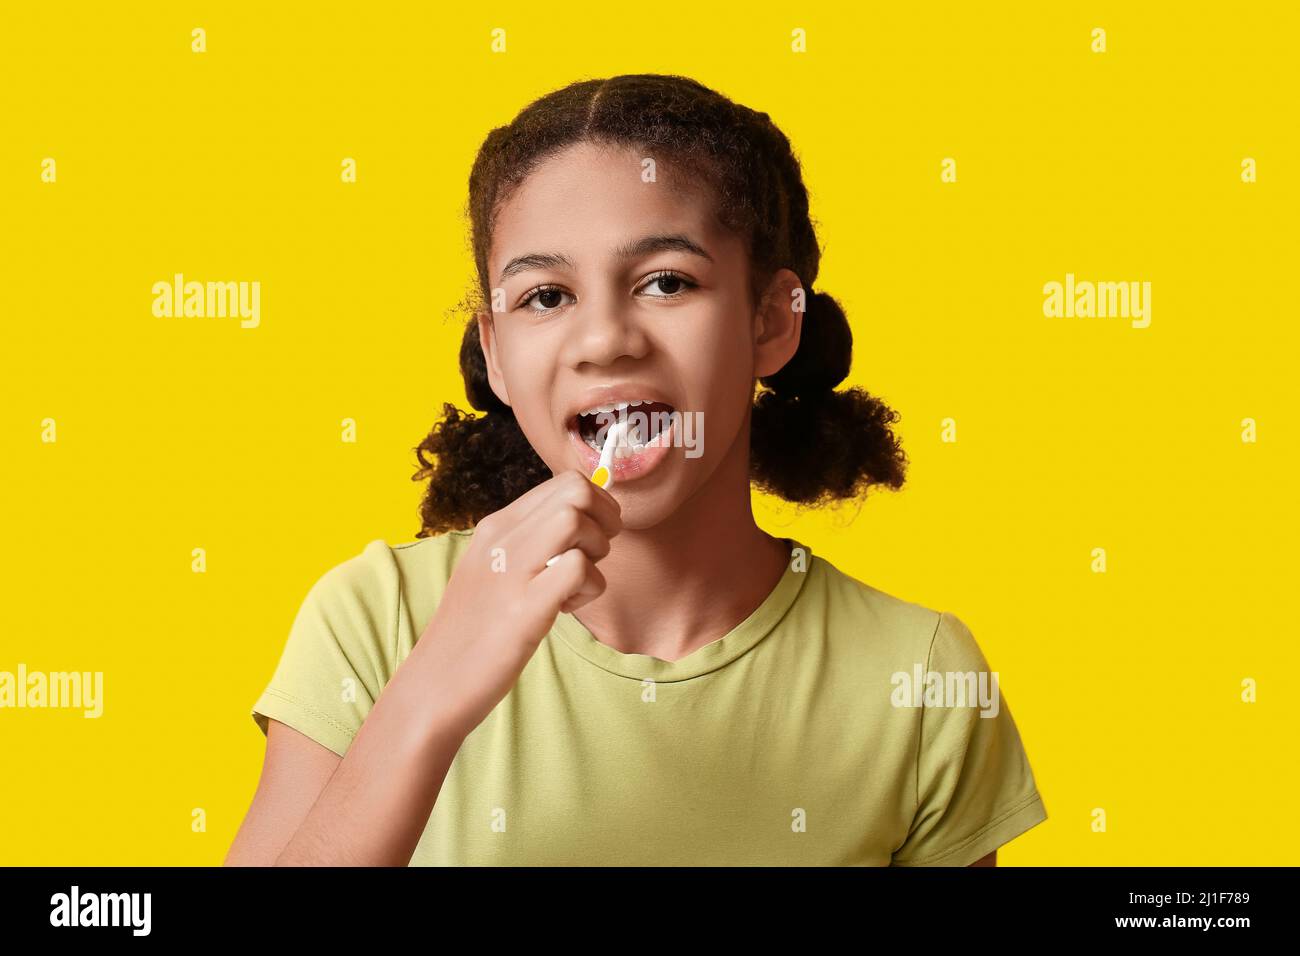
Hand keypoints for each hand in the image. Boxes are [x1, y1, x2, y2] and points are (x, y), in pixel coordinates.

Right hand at [412, 470, 621, 736]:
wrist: (433, 685)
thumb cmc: (472, 632)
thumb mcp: (492, 571)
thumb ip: (528, 543)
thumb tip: (578, 522)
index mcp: (495, 527)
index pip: (563, 481)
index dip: (596, 505)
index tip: (591, 539)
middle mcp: (501, 539)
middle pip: (576, 490)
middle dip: (604, 521)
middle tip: (593, 558)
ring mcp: (510, 571)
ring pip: (576, 520)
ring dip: (595, 552)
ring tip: (575, 586)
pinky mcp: (523, 609)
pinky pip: (577, 569)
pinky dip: (588, 587)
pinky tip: (566, 610)